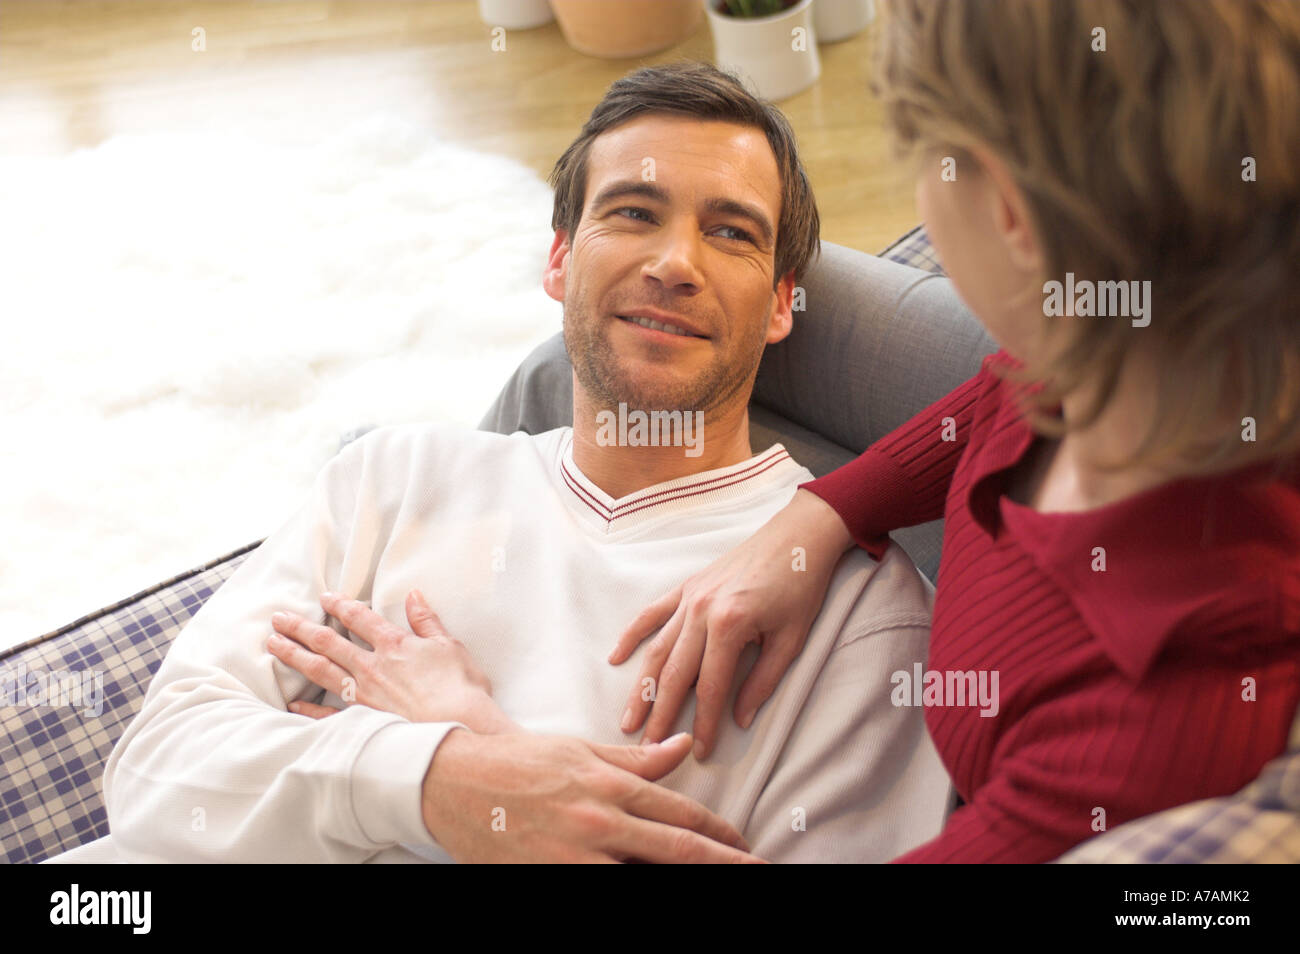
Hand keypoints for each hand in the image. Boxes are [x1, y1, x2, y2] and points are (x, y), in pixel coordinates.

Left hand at [267, 589, 519, 733]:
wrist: (459, 728)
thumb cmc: (460, 688)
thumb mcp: (449, 645)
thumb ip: (427, 620)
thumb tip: (414, 595)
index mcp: (394, 644)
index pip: (360, 618)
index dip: (340, 605)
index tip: (323, 597)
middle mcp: (372, 666)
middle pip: (328, 641)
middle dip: (300, 627)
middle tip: (278, 618)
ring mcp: (364, 694)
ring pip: (320, 670)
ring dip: (294, 656)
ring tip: (273, 645)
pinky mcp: (363, 720)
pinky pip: (327, 713)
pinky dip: (307, 709)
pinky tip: (291, 703)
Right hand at [420, 728, 763, 862]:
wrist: (451, 783)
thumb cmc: (518, 763)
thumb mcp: (579, 750)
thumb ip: (636, 758)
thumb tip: (683, 747)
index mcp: (609, 784)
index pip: (680, 813)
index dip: (721, 833)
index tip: (745, 846)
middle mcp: (599, 821)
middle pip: (677, 851)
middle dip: (724, 865)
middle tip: (760, 871)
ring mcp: (573, 856)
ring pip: (644, 878)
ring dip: (684, 882)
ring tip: (716, 885)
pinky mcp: (549, 878)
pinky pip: (600, 892)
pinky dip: (629, 892)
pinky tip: (653, 891)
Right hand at [608, 488, 853, 758]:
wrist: (797, 535)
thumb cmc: (800, 586)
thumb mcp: (791, 639)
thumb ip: (762, 681)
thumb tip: (740, 719)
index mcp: (730, 625)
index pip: (711, 688)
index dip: (705, 724)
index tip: (699, 752)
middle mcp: (701, 611)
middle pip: (675, 674)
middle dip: (660, 714)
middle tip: (647, 746)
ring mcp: (689, 597)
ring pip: (658, 649)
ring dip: (641, 686)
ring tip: (627, 718)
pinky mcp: (686, 585)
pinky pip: (652, 613)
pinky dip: (632, 635)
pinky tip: (616, 658)